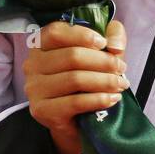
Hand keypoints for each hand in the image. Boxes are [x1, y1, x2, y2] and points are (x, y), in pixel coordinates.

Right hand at [24, 19, 128, 153]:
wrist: (75, 122)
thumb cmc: (86, 79)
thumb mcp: (101, 51)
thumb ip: (112, 36)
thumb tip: (115, 45)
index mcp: (41, 45)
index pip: (56, 32)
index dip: (82, 35)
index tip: (104, 43)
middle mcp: (32, 65)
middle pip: (71, 56)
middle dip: (103, 61)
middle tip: (122, 68)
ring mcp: (34, 89)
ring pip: (75, 79)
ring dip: (105, 81)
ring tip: (121, 84)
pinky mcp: (41, 111)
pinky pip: (75, 102)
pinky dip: (99, 99)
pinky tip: (112, 99)